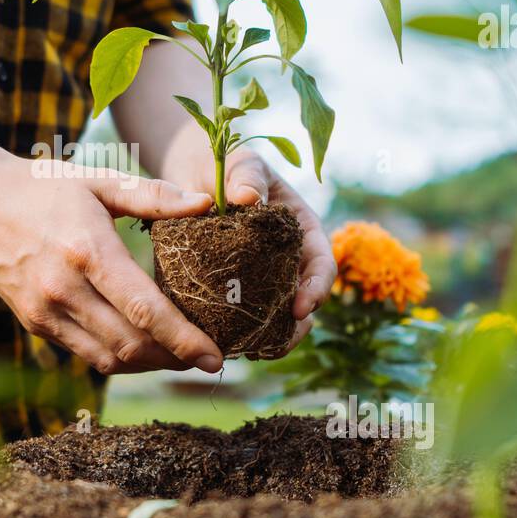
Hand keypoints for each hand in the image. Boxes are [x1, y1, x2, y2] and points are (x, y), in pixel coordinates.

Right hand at [0, 156, 225, 374]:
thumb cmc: (43, 187)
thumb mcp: (100, 182)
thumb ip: (154, 196)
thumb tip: (207, 204)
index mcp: (87, 251)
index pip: (145, 310)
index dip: (184, 339)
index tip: (215, 357)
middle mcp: (64, 289)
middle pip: (132, 344)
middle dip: (176, 358)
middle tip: (208, 357)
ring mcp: (46, 311)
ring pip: (110, 359)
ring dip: (149, 364)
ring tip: (180, 356)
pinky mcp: (35, 323)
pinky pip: (86, 354)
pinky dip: (119, 358)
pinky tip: (142, 346)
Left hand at [160, 122, 336, 354]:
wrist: (195, 174)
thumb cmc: (226, 164)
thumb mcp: (239, 163)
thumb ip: (246, 176)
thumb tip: (249, 198)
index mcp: (300, 229)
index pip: (320, 262)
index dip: (317, 288)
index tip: (301, 308)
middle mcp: (289, 258)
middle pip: (304, 298)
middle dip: (295, 327)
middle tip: (274, 345)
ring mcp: (265, 275)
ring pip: (278, 314)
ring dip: (272, 338)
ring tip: (254, 353)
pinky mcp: (238, 287)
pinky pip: (247, 315)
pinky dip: (244, 332)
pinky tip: (230, 347)